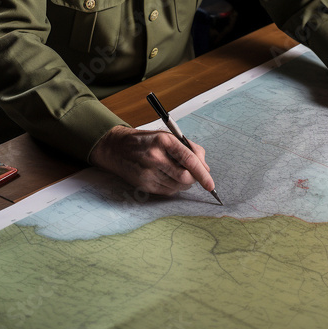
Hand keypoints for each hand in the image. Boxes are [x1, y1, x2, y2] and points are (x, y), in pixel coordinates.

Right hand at [88, 125, 213, 194]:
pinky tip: (167, 177)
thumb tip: (205, 168)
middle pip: (185, 177)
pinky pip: (168, 192)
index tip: (211, 185)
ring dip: (184, 183)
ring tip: (177, 172)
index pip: (189, 160)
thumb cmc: (147, 141)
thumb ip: (189, 149)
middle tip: (192, 173)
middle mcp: (155, 157)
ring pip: (178, 187)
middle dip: (194, 178)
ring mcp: (148, 173)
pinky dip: (173, 187)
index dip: (202, 174)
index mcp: (163, 140)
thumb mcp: (168, 136)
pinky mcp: (144, 185)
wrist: (116, 148)